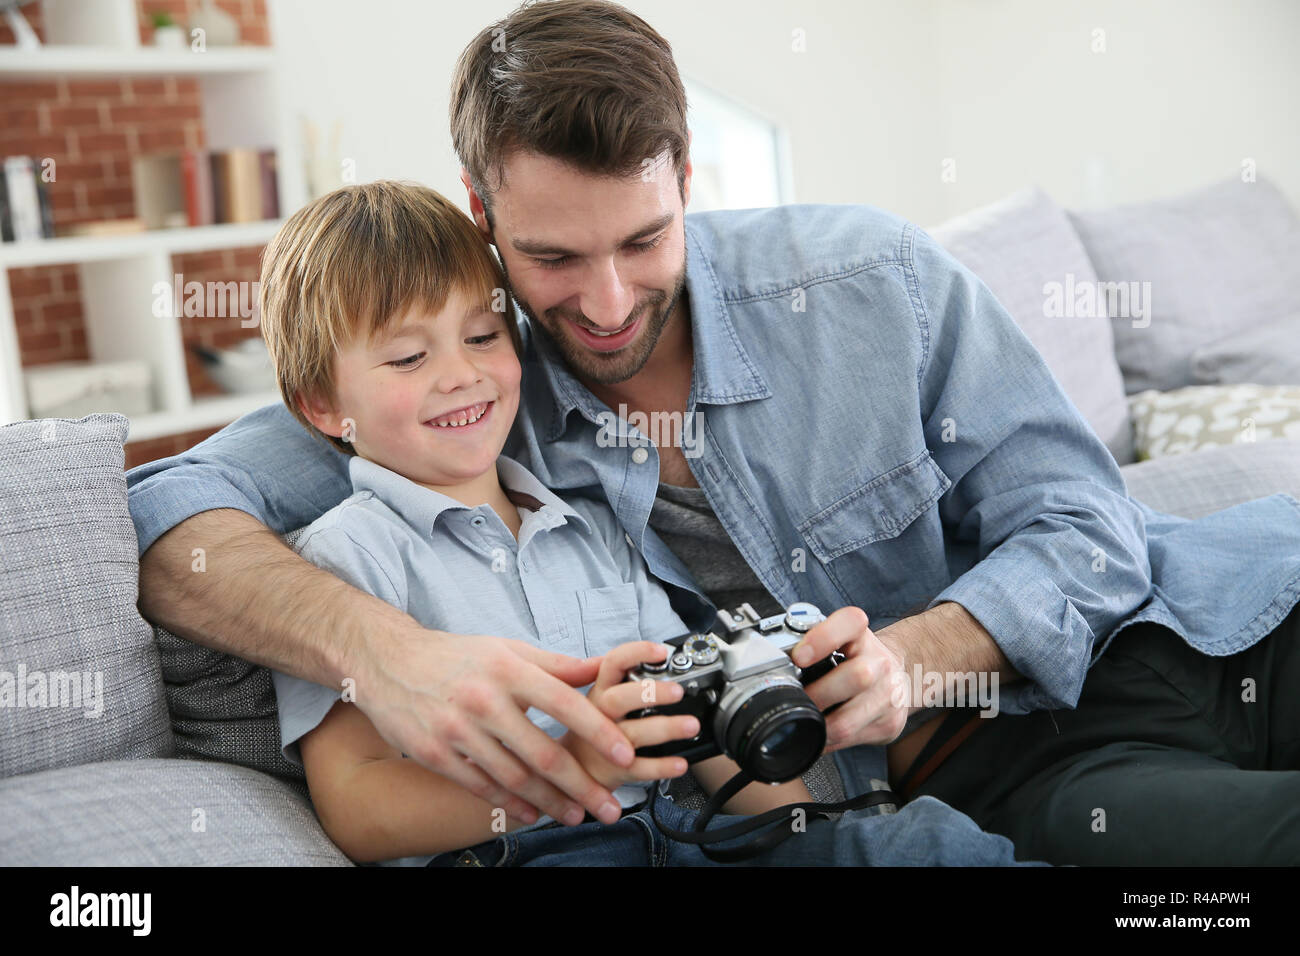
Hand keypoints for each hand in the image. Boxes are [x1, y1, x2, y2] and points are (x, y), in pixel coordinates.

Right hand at [354, 625, 638, 827]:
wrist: (388, 661)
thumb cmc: (456, 656)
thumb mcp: (506, 648)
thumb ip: (555, 664)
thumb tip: (601, 668)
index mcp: (508, 669)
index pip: (564, 703)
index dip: (598, 732)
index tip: (626, 755)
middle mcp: (484, 700)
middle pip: (542, 753)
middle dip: (581, 786)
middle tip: (609, 807)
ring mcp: (457, 730)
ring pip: (514, 777)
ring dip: (550, 803)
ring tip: (576, 815)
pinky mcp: (435, 753)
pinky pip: (480, 786)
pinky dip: (509, 804)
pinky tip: (531, 814)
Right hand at [561, 641, 696, 791]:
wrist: (570, 770)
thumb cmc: (591, 728)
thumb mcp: (598, 699)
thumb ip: (623, 680)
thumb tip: (661, 658)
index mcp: (599, 691)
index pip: (613, 663)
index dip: (636, 653)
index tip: (661, 651)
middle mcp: (599, 714)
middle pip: (618, 699)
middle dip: (650, 693)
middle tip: (678, 691)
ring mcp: (604, 743)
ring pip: (632, 733)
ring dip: (665, 729)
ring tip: (691, 725)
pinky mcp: (611, 770)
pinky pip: (639, 768)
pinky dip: (661, 766)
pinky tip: (680, 763)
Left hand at [792, 606, 908, 750]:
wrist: (900, 674)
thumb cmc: (856, 656)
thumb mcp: (838, 639)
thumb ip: (810, 643)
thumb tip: (770, 662)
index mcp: (861, 634)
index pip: (850, 623)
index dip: (824, 637)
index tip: (799, 656)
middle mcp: (880, 662)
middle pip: (856, 677)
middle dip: (817, 696)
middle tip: (797, 701)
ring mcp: (888, 695)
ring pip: (848, 720)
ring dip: (818, 727)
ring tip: (804, 721)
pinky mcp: (890, 723)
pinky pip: (851, 740)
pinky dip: (828, 741)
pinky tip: (821, 734)